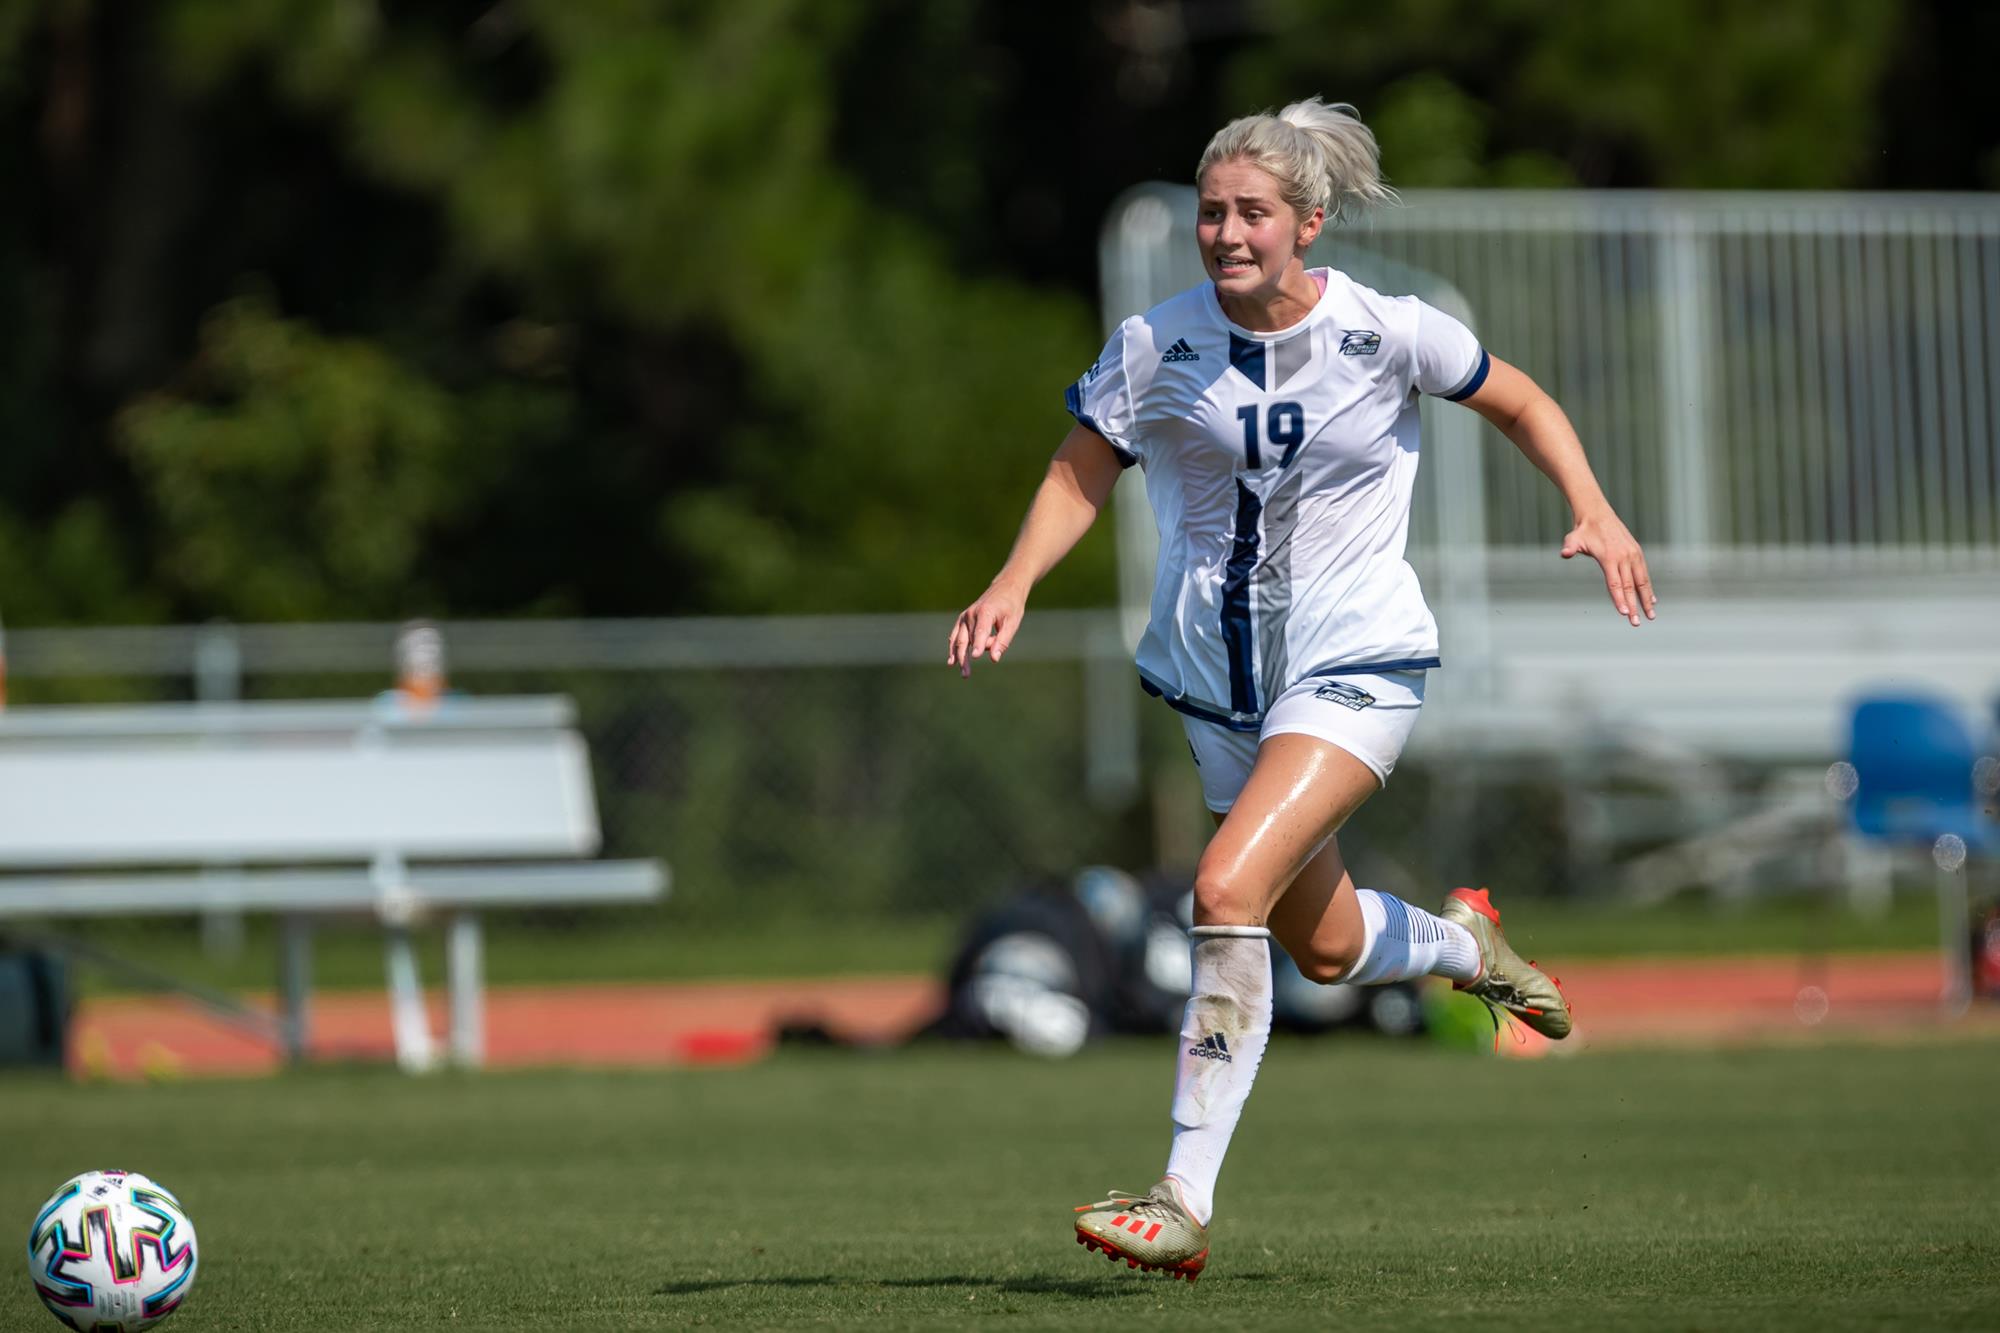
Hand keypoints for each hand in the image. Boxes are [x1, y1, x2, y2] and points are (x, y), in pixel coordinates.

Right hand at [947, 580, 1027, 676]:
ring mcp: (964, 616)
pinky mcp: (962, 620)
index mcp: (985, 612)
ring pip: (959, 640)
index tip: (975, 657)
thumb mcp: (1012, 623)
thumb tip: (994, 659)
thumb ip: (1002, 641)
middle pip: (966, 640)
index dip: (978, 645)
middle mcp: (971, 614)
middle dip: (965, 658)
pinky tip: (952, 661)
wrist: (1004, 589)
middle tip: (966, 674)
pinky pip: (955, 636)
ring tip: (963, 672)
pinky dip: (954, 647)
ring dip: (959, 656)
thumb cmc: (1011, 606)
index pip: (980, 631)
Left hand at [1562, 510, 1656, 625]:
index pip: (1616, 584)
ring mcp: (1633, 554)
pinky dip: (1648, 587)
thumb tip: (1564, 553)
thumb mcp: (1573, 539)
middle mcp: (1624, 557)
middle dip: (1634, 606)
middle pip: (1630, 586)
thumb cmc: (1583, 531)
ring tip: (1651, 615)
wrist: (1597, 514)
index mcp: (1610, 557)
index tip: (1625, 614)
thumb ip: (1569, 548)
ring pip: (1642, 581)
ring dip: (1646, 599)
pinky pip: (1644, 573)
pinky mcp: (1637, 552)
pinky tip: (1651, 600)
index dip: (1619, 599)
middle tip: (1636, 623)